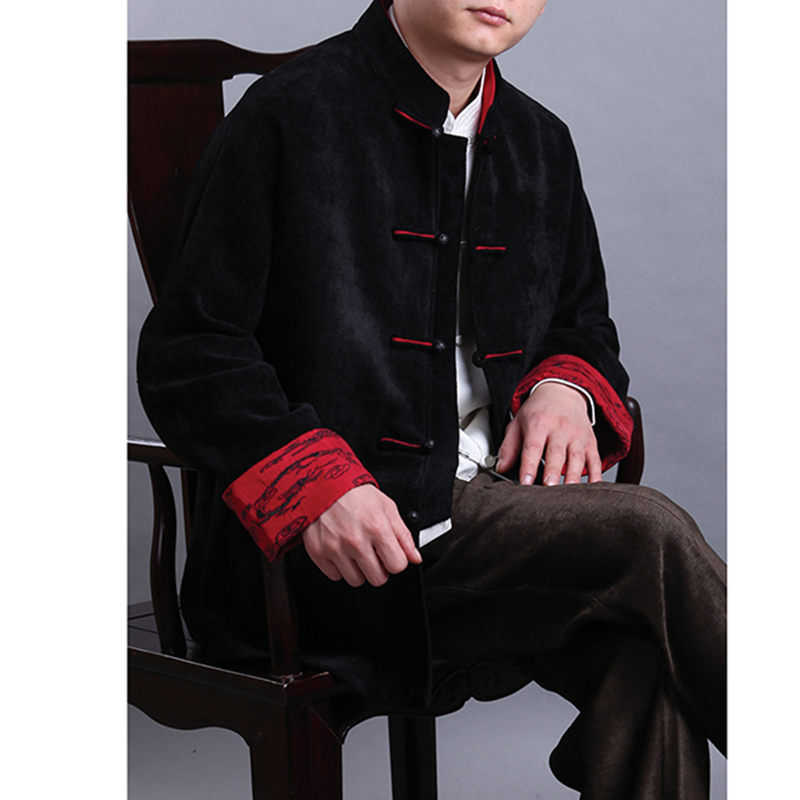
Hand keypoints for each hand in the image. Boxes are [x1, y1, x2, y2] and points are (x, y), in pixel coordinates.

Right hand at [302, 484, 422, 586]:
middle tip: (373, 553)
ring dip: (359, 570)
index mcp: (376, 528)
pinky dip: (339, 567)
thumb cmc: (355, 493)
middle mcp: (355, 541)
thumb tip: (414, 557)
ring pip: (356, 581)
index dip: (396, 560)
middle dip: (379, 568)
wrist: (323, 484)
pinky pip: (335, 575)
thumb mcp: (387, 507)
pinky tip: (341, 550)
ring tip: (356, 551)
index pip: (397, 566)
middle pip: (378, 579)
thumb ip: (403, 535)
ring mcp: (334, 548)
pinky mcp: (317, 552)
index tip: (391, 554)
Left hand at [496, 382, 601, 485]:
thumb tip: (501, 467)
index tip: (525, 482)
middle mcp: (560, 429)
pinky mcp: (590, 442)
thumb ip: (509, 446)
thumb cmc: (539, 411)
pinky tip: (593, 487)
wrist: (563, 392)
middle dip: (553, 471)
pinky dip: (596, 474)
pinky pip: (595, 459)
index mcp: (539, 424)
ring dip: (574, 475)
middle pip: (557, 453)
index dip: (529, 466)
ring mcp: (577, 436)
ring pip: (577, 457)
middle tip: (548, 487)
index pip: (533, 448)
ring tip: (568, 490)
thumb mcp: (518, 423)